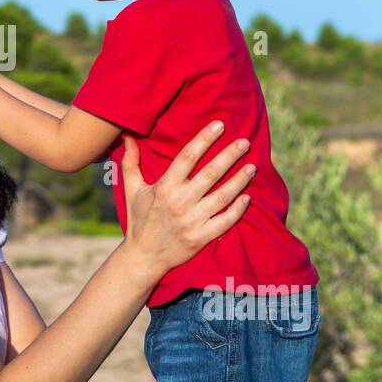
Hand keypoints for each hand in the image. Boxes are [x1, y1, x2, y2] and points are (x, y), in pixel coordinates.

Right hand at [121, 121, 253, 280]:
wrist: (143, 257)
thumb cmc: (139, 219)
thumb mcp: (131, 190)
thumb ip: (130, 163)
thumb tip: (128, 138)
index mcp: (164, 187)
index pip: (188, 157)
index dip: (204, 139)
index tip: (219, 125)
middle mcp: (180, 202)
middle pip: (211, 173)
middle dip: (230, 155)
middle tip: (245, 142)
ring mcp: (192, 221)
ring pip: (222, 196)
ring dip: (239, 180)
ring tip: (252, 167)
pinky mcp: (201, 238)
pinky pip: (225, 221)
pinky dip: (237, 209)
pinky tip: (247, 197)